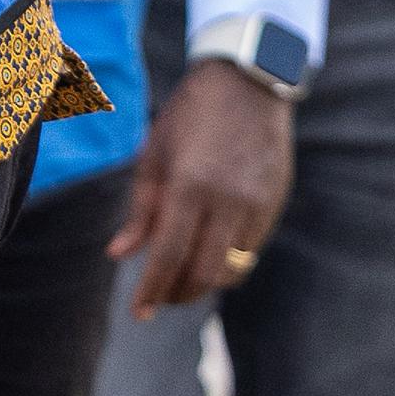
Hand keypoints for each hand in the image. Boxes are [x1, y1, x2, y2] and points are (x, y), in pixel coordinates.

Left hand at [109, 57, 294, 316]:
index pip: (168, 254)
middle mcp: (227, 201)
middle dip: (177, 295)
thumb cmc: (190, 114)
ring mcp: (256, 205)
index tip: (138, 313)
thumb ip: (141, 210)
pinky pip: (249, 251)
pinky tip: (207, 258)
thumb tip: (120, 255)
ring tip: (179, 282)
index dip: (152, 290)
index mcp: (189, 185)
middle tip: (157, 301)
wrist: (248, 82)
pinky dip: (226, 264)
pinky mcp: (274, 205)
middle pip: (203, 273)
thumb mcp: (154, 154)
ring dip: (203, 284)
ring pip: (230, 269)